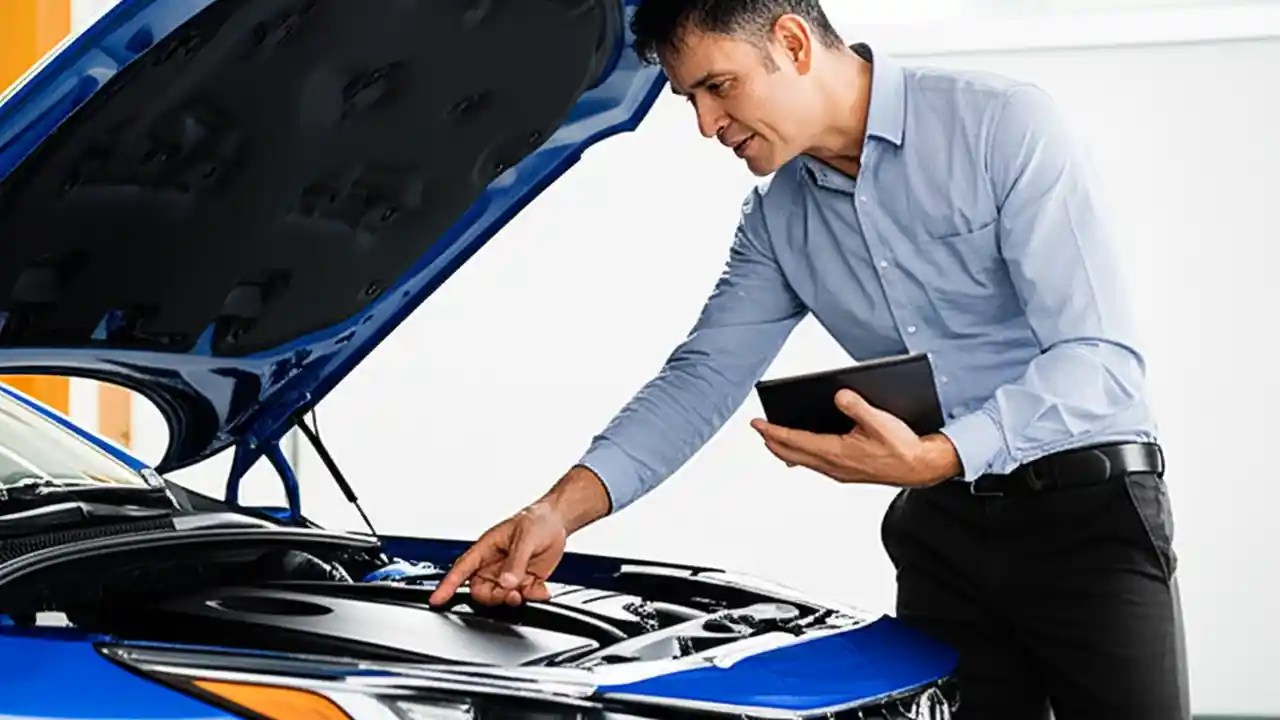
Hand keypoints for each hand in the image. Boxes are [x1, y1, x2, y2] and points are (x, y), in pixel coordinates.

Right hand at [428, 502, 566, 607]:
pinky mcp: (524, 581)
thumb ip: (515, 561)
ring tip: (530, 589)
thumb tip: (506, 581)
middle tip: (510, 594)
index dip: (447, 585)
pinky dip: (533, 596)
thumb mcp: (525, 537)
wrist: (557, 522)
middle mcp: (494, 565)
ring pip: (501, 597)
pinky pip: (523, 597)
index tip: (437, 599)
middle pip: (481, 591)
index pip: (461, 569)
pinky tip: (541, 588)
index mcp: (486, 548)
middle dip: (494, 597)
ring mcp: (509, 575)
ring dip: (515, 597)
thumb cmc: (537, 520)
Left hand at [750, 388, 960, 487]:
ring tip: (774, 438)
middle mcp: (834, 466)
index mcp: (837, 453)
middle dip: (773, 441)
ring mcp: (839, 471)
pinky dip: (801, 455)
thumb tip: (838, 394)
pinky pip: (815, 463)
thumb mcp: (880, 421)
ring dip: (785, 449)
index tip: (757, 423)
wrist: (920, 468)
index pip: (795, 441)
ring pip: (802, 461)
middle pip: (792, 454)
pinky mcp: (846, 472)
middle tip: (759, 428)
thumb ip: (857, 406)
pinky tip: (802, 451)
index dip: (773, 432)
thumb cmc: (903, 447)